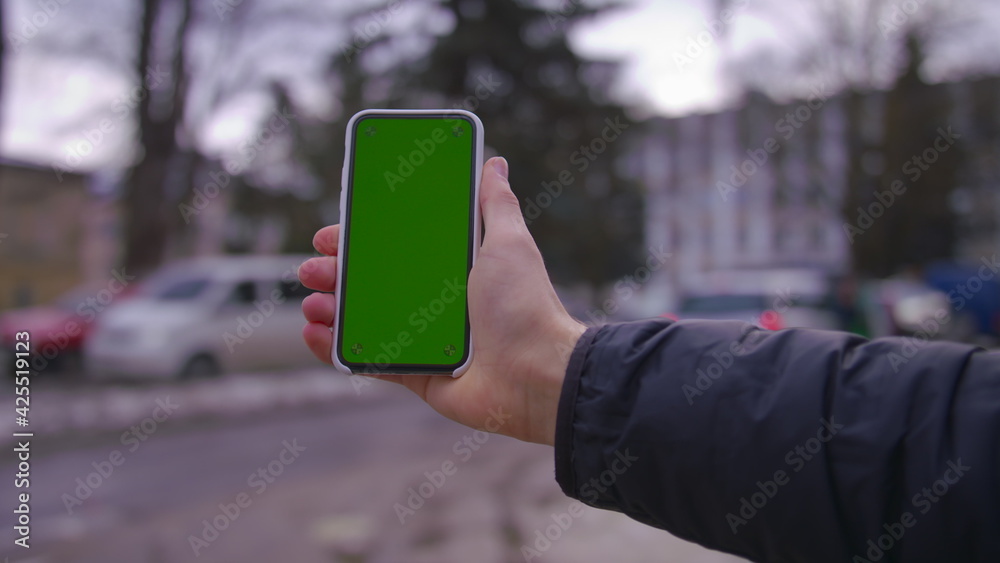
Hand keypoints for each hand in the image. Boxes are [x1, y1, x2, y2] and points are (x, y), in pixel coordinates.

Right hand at [298, 157, 585, 444]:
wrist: (535, 373)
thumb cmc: (526, 305)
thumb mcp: (509, 243)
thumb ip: (496, 204)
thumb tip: (495, 163)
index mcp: (454, 269)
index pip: (397, 248)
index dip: (363, 239)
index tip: (333, 233)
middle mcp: (437, 302)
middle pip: (374, 282)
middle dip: (338, 272)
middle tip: (314, 267)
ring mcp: (425, 339)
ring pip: (366, 320)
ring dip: (334, 308)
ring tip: (314, 301)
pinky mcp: (418, 373)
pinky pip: (372, 360)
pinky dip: (339, 350)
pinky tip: (315, 334)